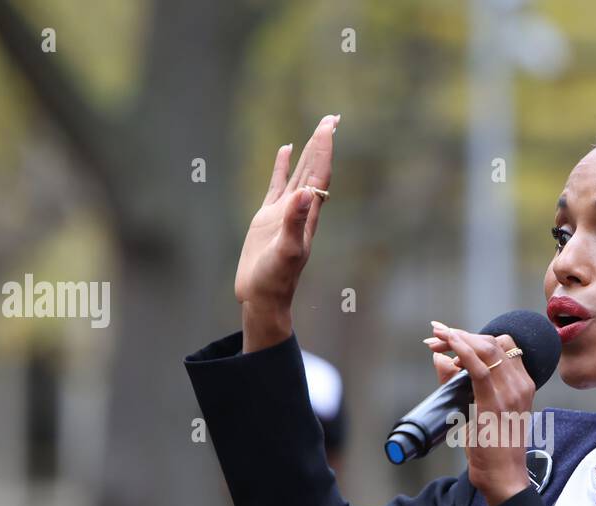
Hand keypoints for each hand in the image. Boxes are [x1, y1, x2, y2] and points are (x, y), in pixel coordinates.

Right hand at [236, 113, 339, 350]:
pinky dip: (282, 165)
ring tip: (318, 128)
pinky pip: (278, 184)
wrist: (262, 297)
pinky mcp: (268, 218)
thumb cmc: (276, 280)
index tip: (331, 126)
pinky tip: (285, 150)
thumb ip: (295, 223)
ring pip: (300, 173)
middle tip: (333, 117)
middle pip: (315, 169)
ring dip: (309, 151)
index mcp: (308, 216)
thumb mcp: (287, 251)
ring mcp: (285, 212)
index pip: (320, 176)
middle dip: (323, 144)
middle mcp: (301, 211)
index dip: (325, 150)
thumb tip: (306, 194)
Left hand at [423, 322, 533, 505]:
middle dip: (462, 334)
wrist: (504, 477)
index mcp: (522, 384)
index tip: (448, 337)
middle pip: (493, 341)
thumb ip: (458, 383)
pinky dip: (463, 350)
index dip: (473, 336)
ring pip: (487, 348)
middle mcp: (520, 384)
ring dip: (459, 338)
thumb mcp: (475, 410)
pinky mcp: (496, 403)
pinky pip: (480, 368)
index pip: (502, 345)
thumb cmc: (492, 450)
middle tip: (436, 336)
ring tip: (437, 339)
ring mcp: (511, 392)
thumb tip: (440, 359)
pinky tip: (448, 343)